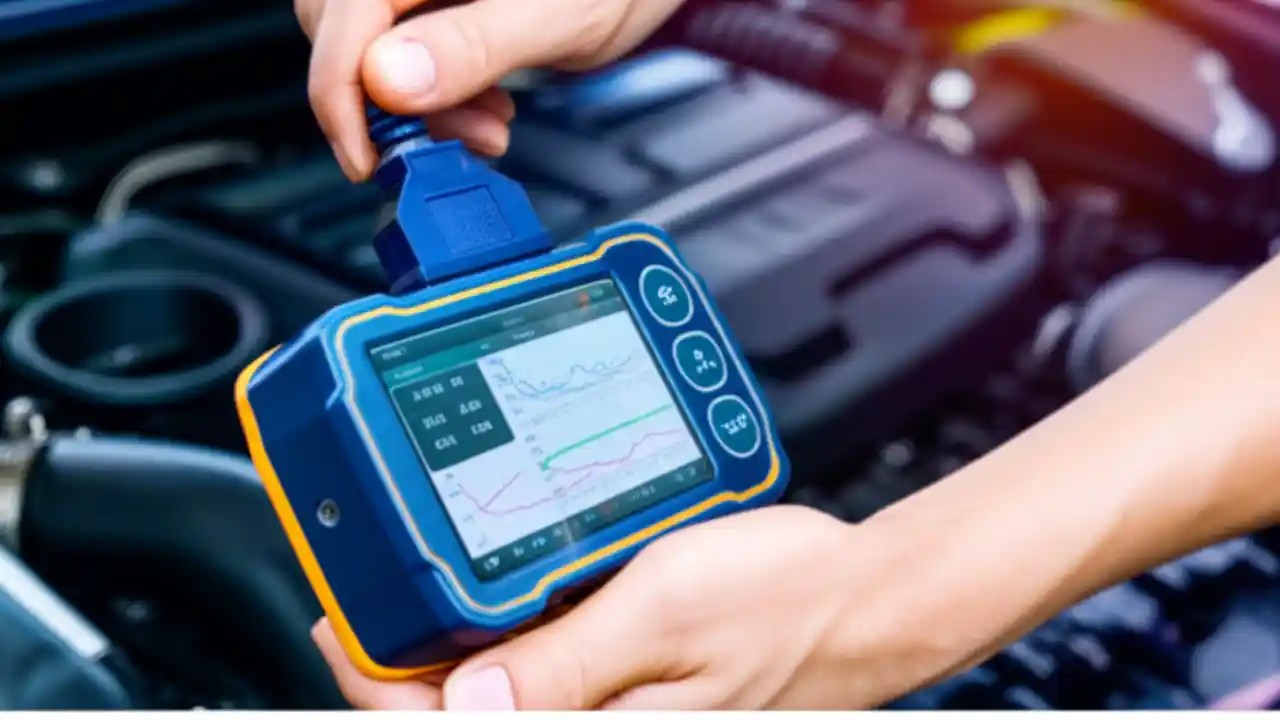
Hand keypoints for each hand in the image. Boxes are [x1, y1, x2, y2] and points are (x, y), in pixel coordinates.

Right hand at [295, 0, 686, 179]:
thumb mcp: (554, 15)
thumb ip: (472, 45)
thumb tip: (389, 82)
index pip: (338, 17)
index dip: (340, 94)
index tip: (368, 157)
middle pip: (338, 32)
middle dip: (386, 104)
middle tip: (451, 141)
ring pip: (371, 49)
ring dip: (418, 107)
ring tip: (488, 127)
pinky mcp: (440, 6)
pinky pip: (409, 52)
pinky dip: (438, 94)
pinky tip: (486, 107)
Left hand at [314, 505, 956, 708]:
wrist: (863, 600)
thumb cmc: (786, 602)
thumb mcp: (663, 613)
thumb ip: (559, 665)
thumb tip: (458, 703)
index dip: (378, 684)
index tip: (344, 625)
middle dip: (408, 672)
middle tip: (372, 600)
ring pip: (503, 704)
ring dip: (457, 658)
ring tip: (428, 594)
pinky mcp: (631, 699)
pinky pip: (546, 686)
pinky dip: (511, 649)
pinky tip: (510, 601)